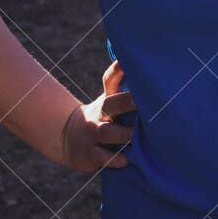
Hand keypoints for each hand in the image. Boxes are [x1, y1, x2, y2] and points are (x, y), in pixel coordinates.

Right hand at [59, 59, 134, 173]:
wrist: (69, 138)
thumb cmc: (101, 116)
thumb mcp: (109, 98)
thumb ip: (122, 81)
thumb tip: (133, 58)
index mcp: (107, 100)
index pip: (111, 80)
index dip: (121, 71)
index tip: (135, 67)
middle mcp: (99, 115)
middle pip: (111, 104)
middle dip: (128, 102)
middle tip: (148, 105)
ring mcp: (94, 134)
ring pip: (108, 133)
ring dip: (124, 135)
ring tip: (138, 136)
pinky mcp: (91, 155)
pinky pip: (103, 158)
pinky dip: (115, 159)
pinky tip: (127, 160)